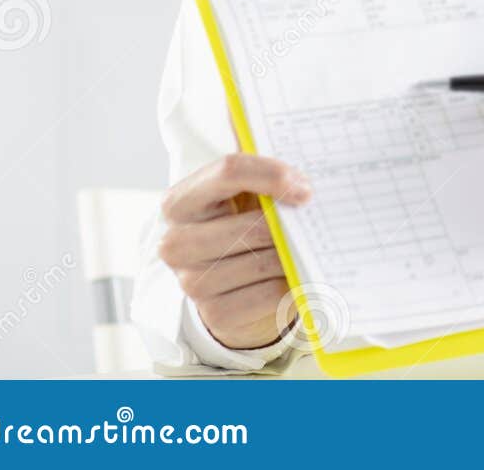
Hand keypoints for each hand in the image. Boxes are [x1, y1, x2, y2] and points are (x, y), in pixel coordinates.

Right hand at [157, 153, 310, 349]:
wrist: (234, 284)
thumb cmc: (242, 226)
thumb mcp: (245, 196)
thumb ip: (263, 179)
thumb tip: (303, 183)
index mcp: (180, 203)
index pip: (228, 171)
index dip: (272, 174)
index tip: (305, 189)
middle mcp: (176, 244)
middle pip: (253, 225)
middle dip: (289, 226)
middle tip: (308, 226)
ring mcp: (192, 282)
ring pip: (264, 261)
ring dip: (292, 256)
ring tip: (298, 251)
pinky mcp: (216, 313)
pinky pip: (270, 292)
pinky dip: (290, 283)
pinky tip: (290, 276)